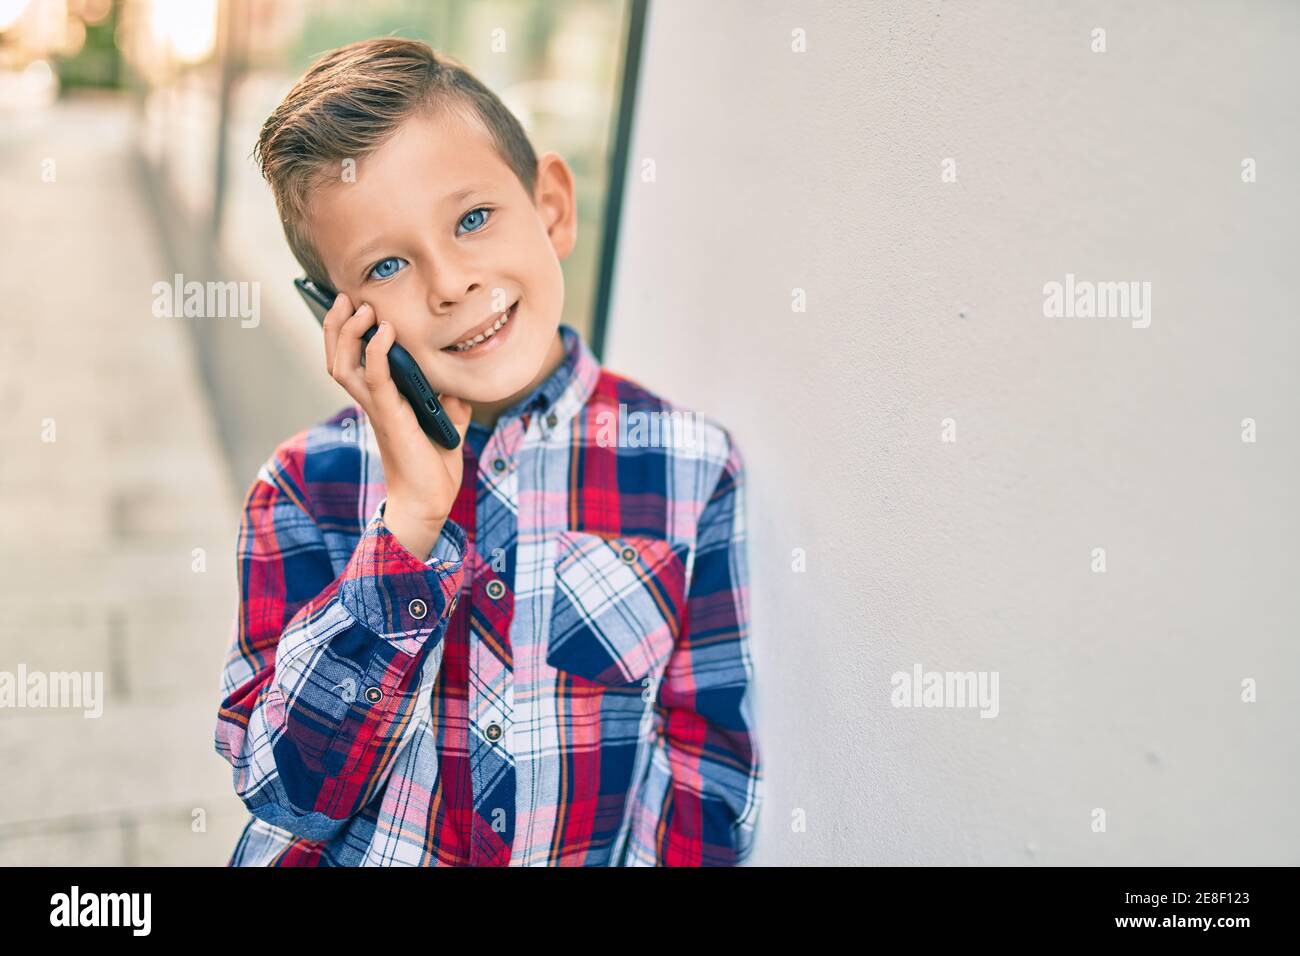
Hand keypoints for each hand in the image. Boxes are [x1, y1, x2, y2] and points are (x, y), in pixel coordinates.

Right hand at [323, 293, 471, 559]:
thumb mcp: (447, 424)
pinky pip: (376, 378)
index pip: (350, 360)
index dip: (344, 332)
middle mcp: (370, 401)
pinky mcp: (389, 416)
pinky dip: (377, 352)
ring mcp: (376, 408)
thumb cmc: (434, 465)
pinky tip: (386, 331)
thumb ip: (449, 401)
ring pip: (344, 364)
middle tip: (345, 297)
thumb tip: (456, 383)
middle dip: (336, 325)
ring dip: (348, 333)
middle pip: (336, 357)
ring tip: (360, 306)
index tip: (352, 303)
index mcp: (380, 399)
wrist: (430, 500)